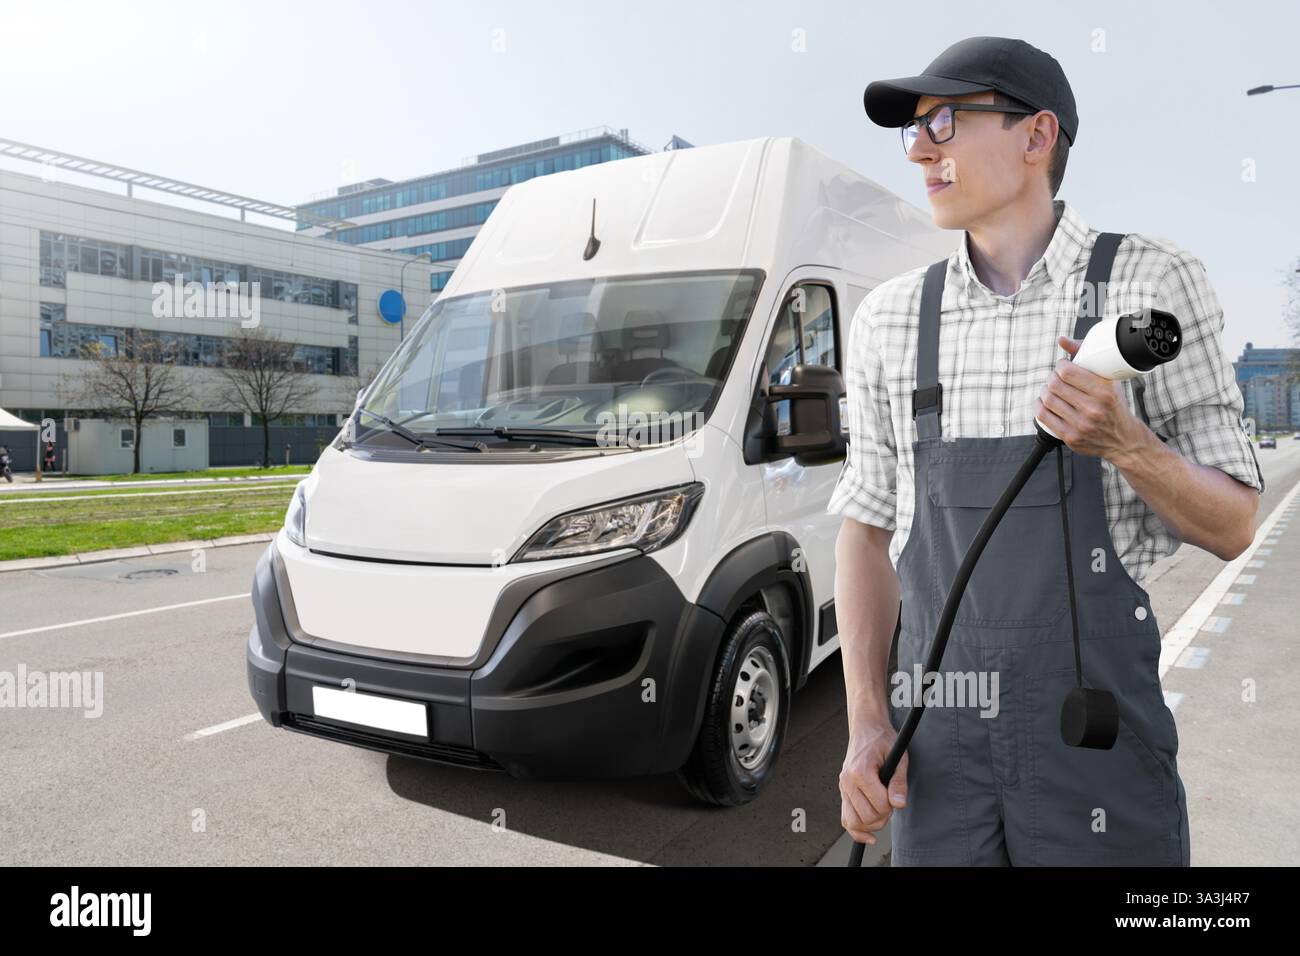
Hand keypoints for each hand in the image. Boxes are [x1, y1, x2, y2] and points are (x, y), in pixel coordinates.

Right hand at [840, 719, 907, 845]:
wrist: (865, 729)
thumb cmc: (882, 740)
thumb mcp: (899, 757)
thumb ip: (899, 782)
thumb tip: (899, 804)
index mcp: (860, 771)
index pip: (879, 805)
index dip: (892, 805)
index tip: (896, 795)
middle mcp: (847, 781)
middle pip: (867, 817)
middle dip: (884, 816)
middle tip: (891, 802)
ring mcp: (842, 787)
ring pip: (855, 822)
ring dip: (872, 824)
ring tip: (882, 812)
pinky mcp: (842, 792)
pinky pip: (845, 819)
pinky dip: (856, 831)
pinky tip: (869, 835)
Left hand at [1034, 335, 1144, 461]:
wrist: (1123, 439)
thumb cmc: (1114, 406)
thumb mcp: (1110, 382)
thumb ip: (1088, 358)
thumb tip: (1062, 340)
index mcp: (1105, 392)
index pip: (1067, 372)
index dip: (1061, 366)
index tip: (1063, 366)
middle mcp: (1093, 409)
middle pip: (1054, 385)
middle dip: (1052, 377)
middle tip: (1057, 378)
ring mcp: (1080, 425)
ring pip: (1047, 399)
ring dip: (1045, 391)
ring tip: (1051, 389)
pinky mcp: (1070, 437)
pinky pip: (1043, 417)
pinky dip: (1039, 405)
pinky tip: (1044, 402)